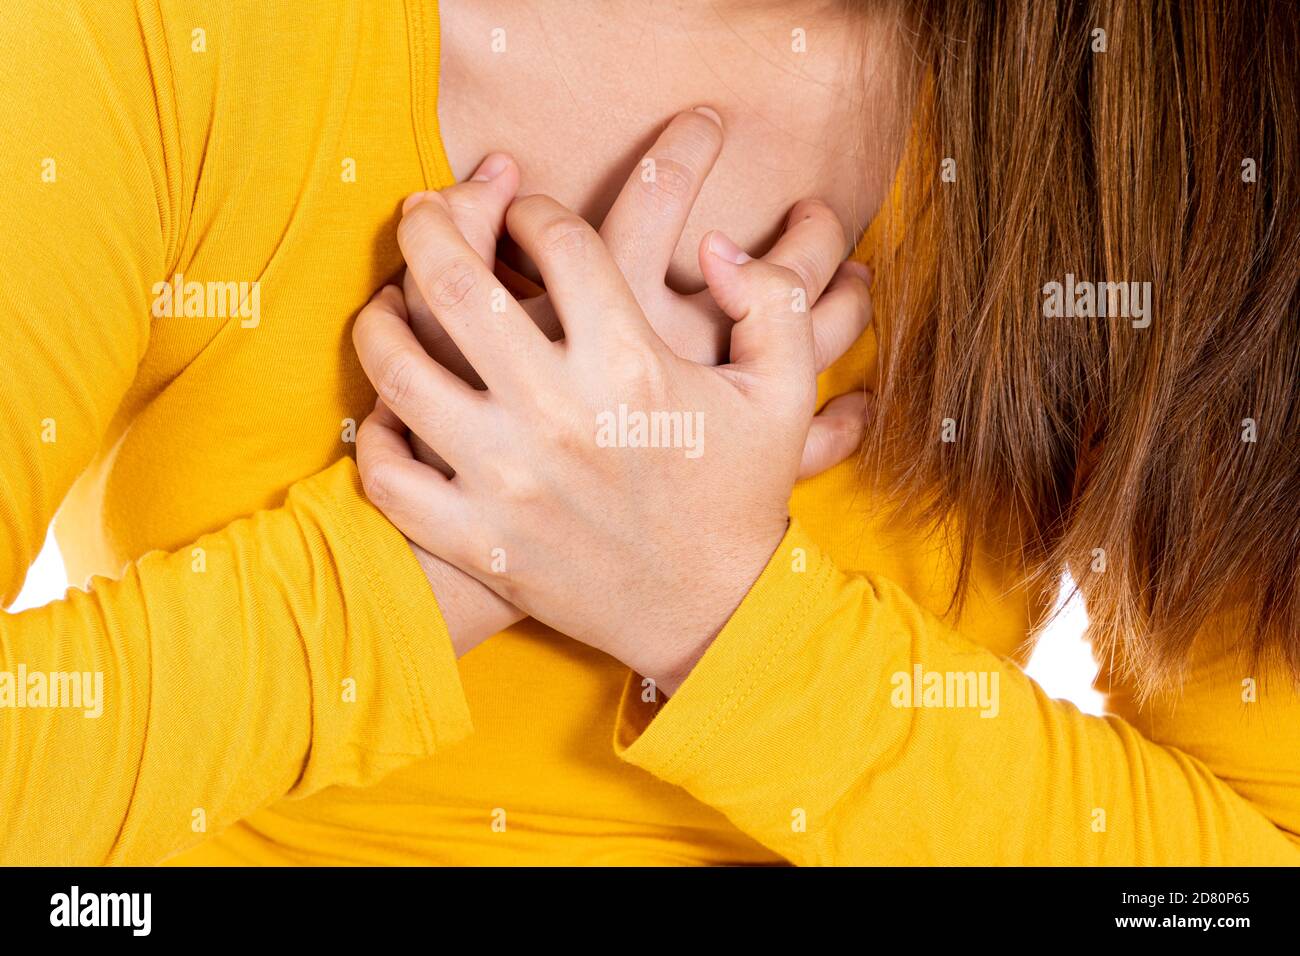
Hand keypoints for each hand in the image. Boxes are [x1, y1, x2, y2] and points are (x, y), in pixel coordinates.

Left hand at [354, 176, 871, 692]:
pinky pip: (389, 476)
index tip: (525, 212)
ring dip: (379, 320)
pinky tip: (398, 410)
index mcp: (630, 365)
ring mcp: (506, 483)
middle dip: (428, 225)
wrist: (711, 611)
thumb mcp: (784, 392)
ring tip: (387, 302)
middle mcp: (557, 414)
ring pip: (399, 372)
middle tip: (422, 210)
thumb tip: (713, 246)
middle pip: (456, 285)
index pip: (557, 242)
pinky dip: (378, 435)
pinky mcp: (477, 540)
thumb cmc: (741, 494)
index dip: (533, 208)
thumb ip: (771, 300)